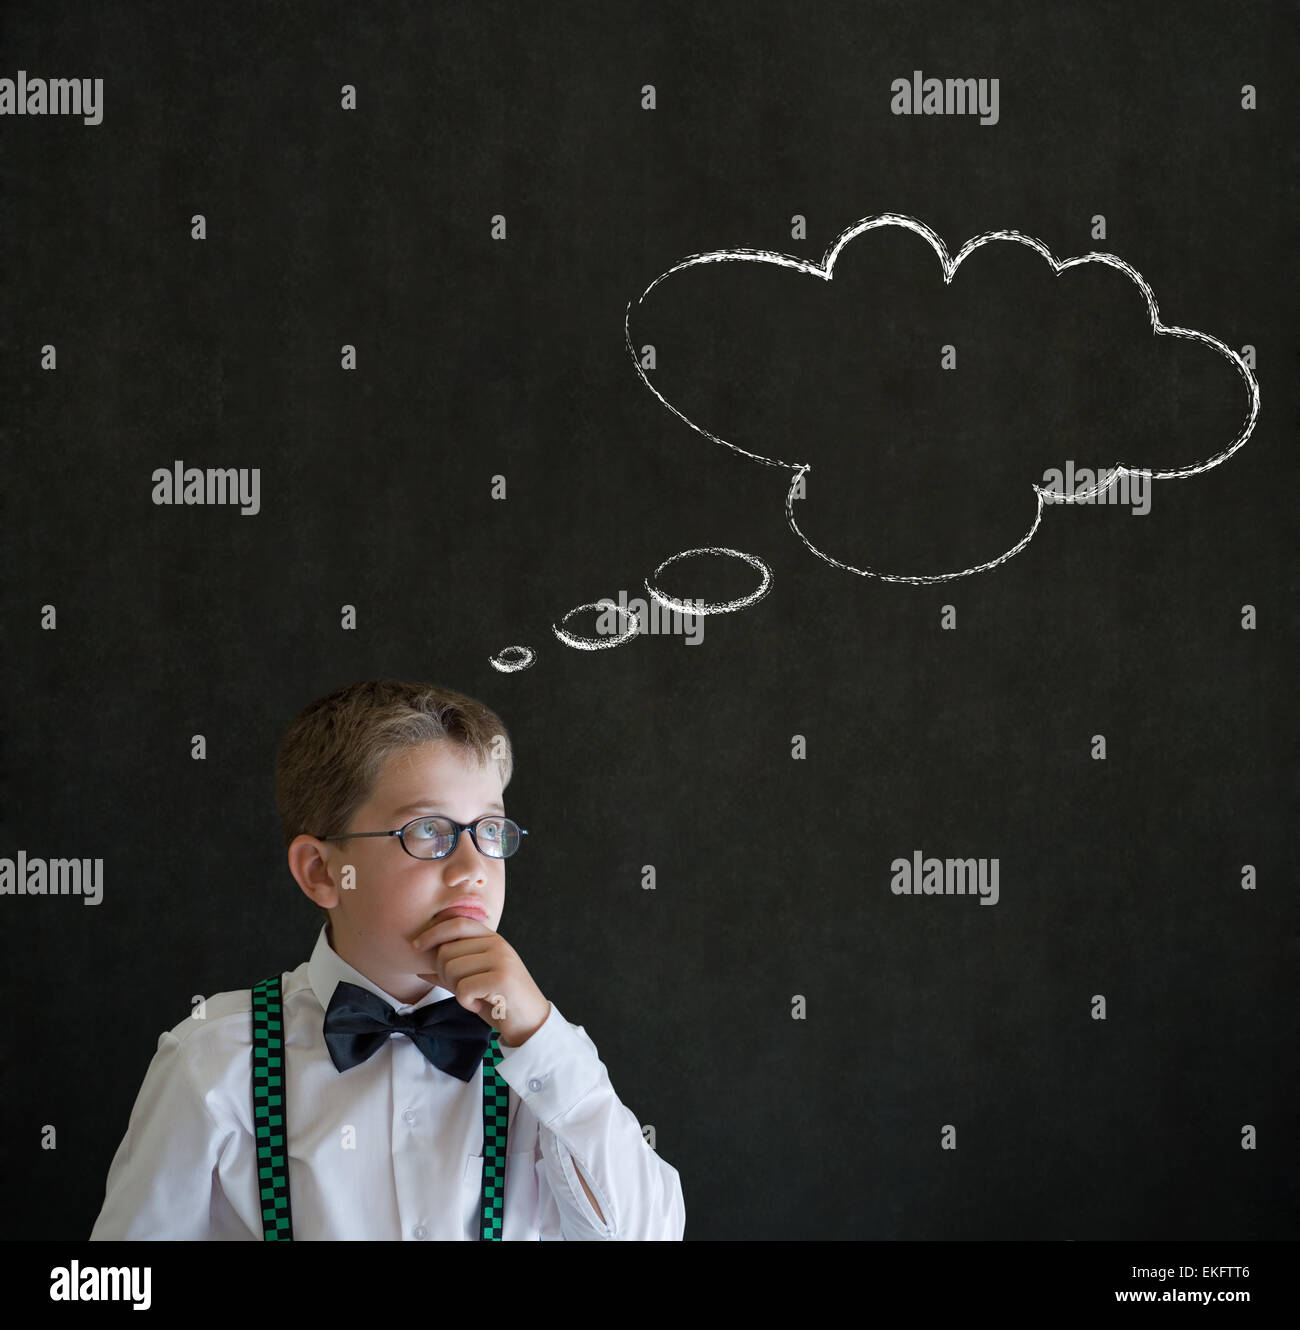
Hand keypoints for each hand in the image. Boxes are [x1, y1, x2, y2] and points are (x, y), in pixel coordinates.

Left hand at [410, 916, 550, 1046]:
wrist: (530, 1022)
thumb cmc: (499, 1000)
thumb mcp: (474, 981)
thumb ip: (450, 972)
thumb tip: (419, 969)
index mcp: (492, 939)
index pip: (457, 924)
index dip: (433, 932)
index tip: (416, 947)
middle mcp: (497, 944)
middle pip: (447, 951)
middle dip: (444, 974)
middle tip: (460, 989)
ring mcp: (501, 960)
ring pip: (452, 969)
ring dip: (456, 990)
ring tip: (473, 996)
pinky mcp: (502, 979)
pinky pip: (463, 988)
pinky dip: (465, 1002)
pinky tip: (478, 1005)